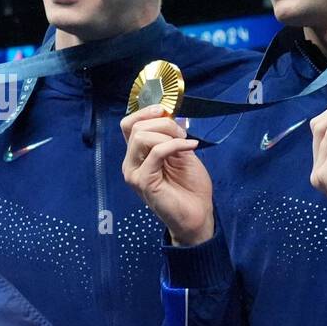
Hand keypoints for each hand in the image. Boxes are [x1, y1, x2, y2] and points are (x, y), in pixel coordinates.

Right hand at [120, 106, 213, 245]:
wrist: (198, 215)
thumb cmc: (190, 187)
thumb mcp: (182, 154)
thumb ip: (170, 137)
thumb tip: (167, 116)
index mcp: (138, 155)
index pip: (128, 125)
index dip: (145, 112)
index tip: (165, 111)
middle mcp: (131, 163)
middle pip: (134, 127)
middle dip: (162, 123)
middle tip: (183, 133)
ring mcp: (134, 173)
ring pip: (141, 137)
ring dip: (167, 134)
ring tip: (186, 143)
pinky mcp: (143, 182)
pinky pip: (155, 152)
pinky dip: (175, 145)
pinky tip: (191, 147)